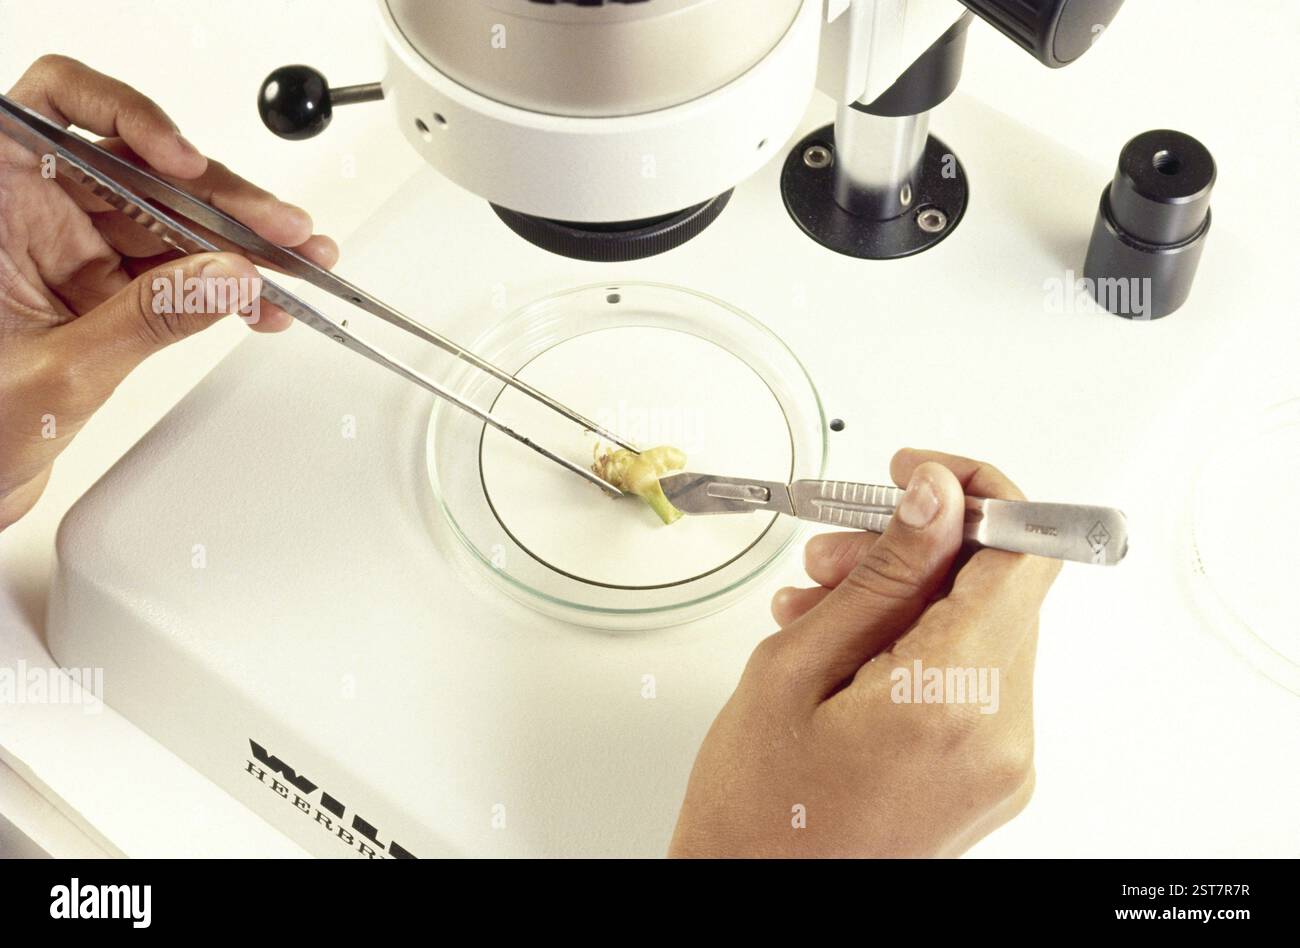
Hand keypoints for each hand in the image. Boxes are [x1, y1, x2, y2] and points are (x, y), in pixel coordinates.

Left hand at [0, 56, 337, 528]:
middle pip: (141, 169)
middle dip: (222, 197)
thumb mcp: (62, 371)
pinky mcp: (111, 288)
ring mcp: (76, 250)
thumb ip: (148, 321)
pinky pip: (183, 271)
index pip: (54, 105)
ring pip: (175, 218)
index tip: (182, 160)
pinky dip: (228, 285)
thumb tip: (225, 280)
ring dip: (244, 241)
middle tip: (281, 229)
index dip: (127, 116)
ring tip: (298, 262)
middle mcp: (36, 212)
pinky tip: (264, 301)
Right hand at [669, 448, 1060, 857]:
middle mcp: (1003, 737)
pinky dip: (919, 647)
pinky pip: (975, 679)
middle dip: (920, 551)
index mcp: (956, 701)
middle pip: (1000, 588)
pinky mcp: (991, 776)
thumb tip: (940, 496)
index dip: (978, 494)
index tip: (918, 478)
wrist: (751, 900)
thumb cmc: (757, 806)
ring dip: (911, 599)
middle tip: (833, 558)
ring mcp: (1004, 764)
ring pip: (983, 629)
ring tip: (822, 610)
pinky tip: (849, 650)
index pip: (1025, 553)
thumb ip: (884, 574)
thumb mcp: (798, 664)